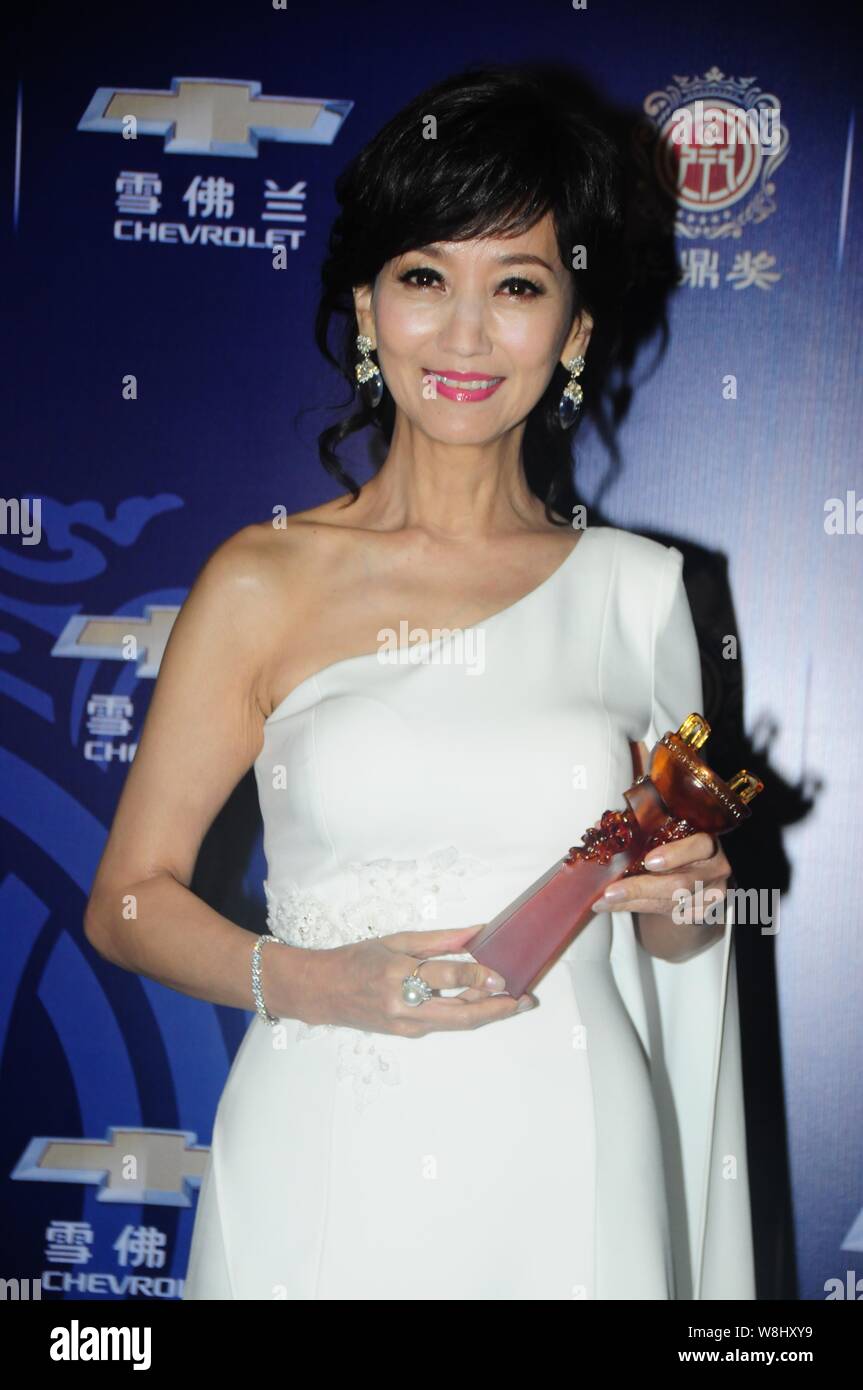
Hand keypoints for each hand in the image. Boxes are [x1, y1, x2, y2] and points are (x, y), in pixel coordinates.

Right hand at [293, 925, 536, 1036]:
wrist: (323, 992)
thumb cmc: (357, 960)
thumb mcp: (396, 940)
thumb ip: (439, 940)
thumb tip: (476, 932)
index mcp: (397, 976)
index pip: (445, 977)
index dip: (476, 976)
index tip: (502, 975)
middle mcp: (403, 1007)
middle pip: (461, 1015)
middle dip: (497, 1010)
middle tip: (525, 1001)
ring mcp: (406, 1026)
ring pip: (457, 1022)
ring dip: (487, 1012)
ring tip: (514, 1001)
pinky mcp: (408, 1034)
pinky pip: (445, 1023)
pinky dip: (467, 1012)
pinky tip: (482, 1000)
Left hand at [591, 830, 729, 922]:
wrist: (705, 868)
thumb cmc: (683, 841)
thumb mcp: (672, 830)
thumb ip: (644, 827)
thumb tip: (603, 826)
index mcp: (710, 842)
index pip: (700, 846)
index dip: (676, 854)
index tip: (649, 861)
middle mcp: (716, 869)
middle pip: (681, 883)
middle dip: (641, 888)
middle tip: (610, 891)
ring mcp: (711, 893)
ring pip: (671, 903)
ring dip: (632, 903)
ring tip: (603, 901)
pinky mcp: (702, 912)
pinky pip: (666, 914)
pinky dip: (637, 908)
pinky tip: (615, 905)